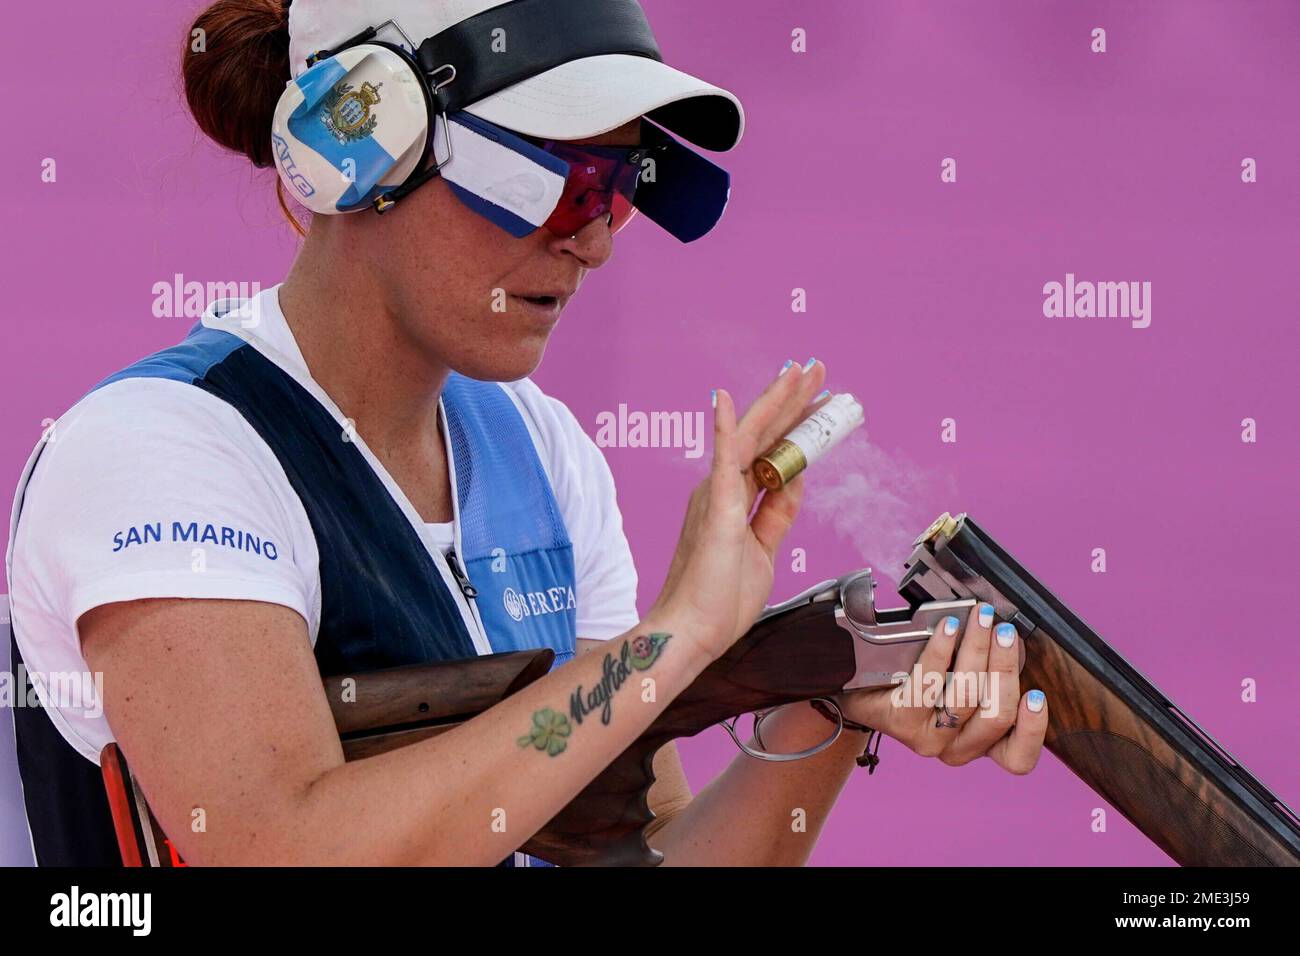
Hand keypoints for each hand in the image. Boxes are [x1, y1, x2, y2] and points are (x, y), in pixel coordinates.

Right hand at [647, 360, 830, 660]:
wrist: (693, 632)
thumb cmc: (718, 599)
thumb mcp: (764, 549)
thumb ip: (778, 514)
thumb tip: (795, 481)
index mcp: (733, 499)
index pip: (772, 453)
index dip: (797, 426)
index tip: (820, 404)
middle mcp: (722, 488)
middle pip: (765, 435)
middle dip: (794, 401)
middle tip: (817, 370)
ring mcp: (716, 495)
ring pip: (751, 437)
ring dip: (777, 402)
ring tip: (800, 373)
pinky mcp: (715, 508)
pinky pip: (720, 460)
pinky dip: (724, 427)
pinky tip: (726, 399)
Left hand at [838, 603, 1048, 773]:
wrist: (862, 690)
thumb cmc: (919, 683)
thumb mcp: (961, 684)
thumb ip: (989, 673)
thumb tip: (1009, 636)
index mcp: (981, 744)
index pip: (1017, 758)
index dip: (1033, 730)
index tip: (1037, 695)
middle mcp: (957, 748)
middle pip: (996, 714)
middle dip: (1005, 665)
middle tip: (1005, 630)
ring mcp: (928, 738)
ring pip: (966, 696)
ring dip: (978, 650)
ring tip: (981, 620)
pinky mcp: (902, 721)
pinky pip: (929, 683)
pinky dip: (943, 650)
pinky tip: (948, 628)